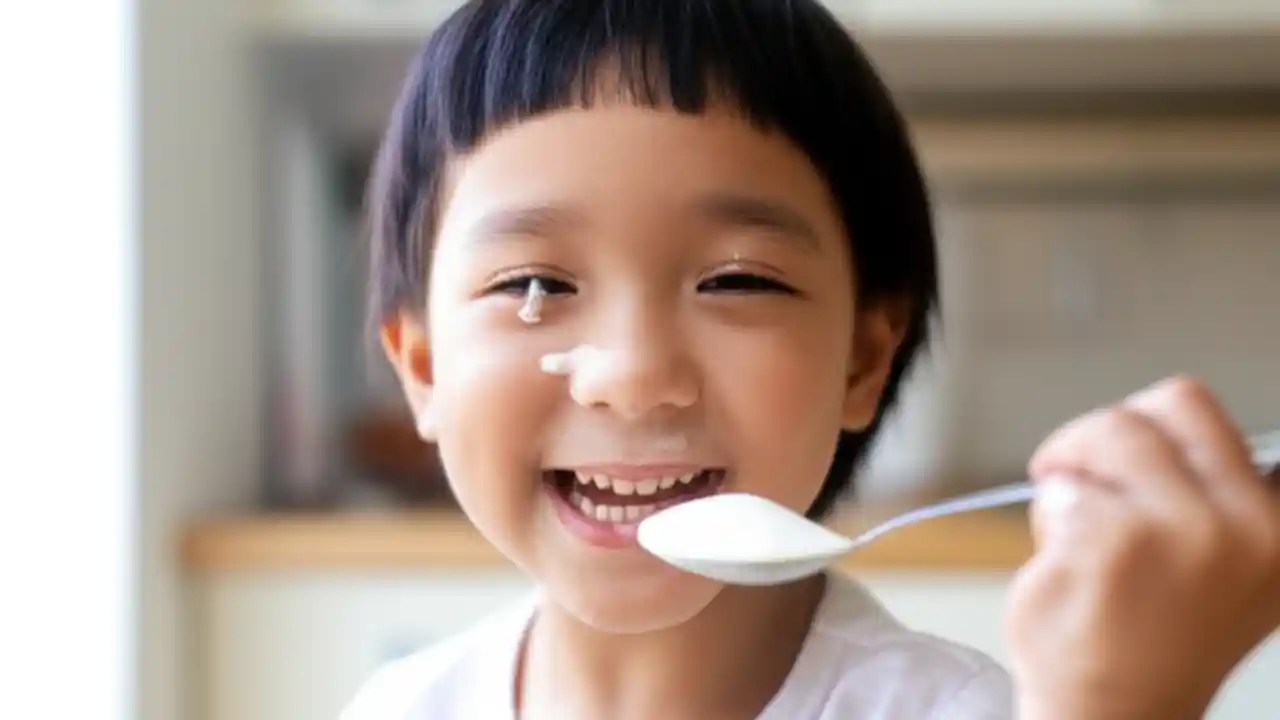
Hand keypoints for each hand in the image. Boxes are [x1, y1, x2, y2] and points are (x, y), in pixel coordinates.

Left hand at [1007, 376, 1279, 719]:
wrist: (1112, 715)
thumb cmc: (1150, 639)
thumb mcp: (1224, 565)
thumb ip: (1214, 496)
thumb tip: (1163, 424)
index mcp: (1276, 525)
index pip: (1205, 416)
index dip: (1152, 430)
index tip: (1131, 462)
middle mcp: (1247, 525)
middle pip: (1161, 404)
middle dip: (1104, 432)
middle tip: (1074, 470)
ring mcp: (1184, 530)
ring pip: (1106, 433)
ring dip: (1071, 473)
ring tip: (1072, 527)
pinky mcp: (1115, 542)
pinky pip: (1062, 491)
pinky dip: (1048, 521)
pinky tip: (1066, 567)